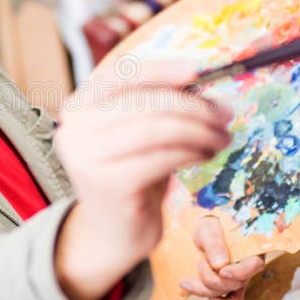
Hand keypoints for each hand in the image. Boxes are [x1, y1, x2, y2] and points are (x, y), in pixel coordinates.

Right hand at [53, 60, 231, 299]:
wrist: (114, 231)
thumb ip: (158, 103)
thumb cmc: (132, 173)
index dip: (161, 68)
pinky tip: (206, 155)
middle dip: (192, 106)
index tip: (197, 69)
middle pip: (144, 101)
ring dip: (198, 131)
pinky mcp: (108, 184)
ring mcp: (87, 157)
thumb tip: (205, 82)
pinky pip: (162, 158)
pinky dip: (192, 152)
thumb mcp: (139, 131)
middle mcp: (75, 128)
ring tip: (220, 137)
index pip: (121, 74)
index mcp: (79, 105)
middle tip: (224, 114)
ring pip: (156, 129)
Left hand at [179, 216, 264, 299]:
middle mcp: (246, 268)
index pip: (254, 266)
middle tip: (199, 262)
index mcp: (250, 250)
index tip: (222, 271)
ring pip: (224, 295)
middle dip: (212, 279)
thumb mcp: (209, 228)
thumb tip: (220, 265)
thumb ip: (215, 243)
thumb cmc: (210, 224)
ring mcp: (235, 280)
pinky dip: (208, 299)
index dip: (239, 272)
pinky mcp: (223, 287)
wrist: (201, 230)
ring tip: (185, 280)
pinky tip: (191, 289)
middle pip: (234, 284)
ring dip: (203, 290)